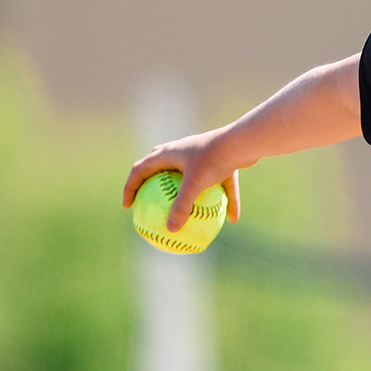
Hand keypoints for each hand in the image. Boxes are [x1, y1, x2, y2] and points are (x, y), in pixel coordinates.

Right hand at [122, 130, 244, 229]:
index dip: (130, 188)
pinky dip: (223, 200)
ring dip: (185, 193)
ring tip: (184, 211)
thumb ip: (182, 207)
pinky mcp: (219, 162)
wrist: (242, 141)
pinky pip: (220, 185)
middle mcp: (181, 152)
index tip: (128, 207)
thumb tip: (171, 229)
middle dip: (149, 185)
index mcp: (168, 153)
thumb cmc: (214, 159)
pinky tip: (233, 220)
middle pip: (157, 168)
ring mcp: (200, 156)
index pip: (139, 170)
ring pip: (187, 177)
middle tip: (146, 203)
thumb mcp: (195, 184)